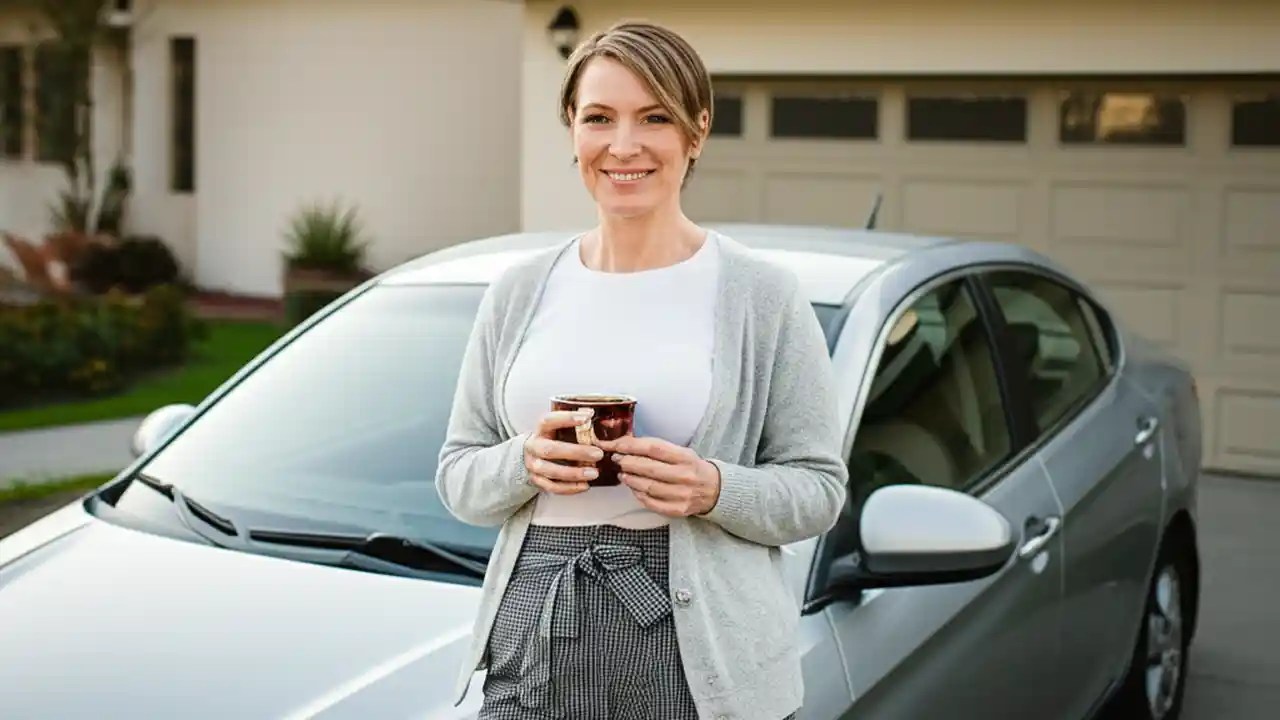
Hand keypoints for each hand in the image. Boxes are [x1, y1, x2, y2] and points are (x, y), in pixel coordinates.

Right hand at [523, 409, 604, 494]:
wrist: (532, 455)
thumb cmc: (552, 439)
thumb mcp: (558, 428)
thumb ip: (573, 423)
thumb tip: (591, 413)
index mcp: (540, 430)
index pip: (549, 421)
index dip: (566, 418)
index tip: (587, 417)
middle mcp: (534, 447)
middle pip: (551, 450)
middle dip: (576, 452)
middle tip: (598, 454)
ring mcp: (534, 465)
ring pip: (551, 471)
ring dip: (574, 473)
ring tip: (594, 473)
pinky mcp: (537, 481)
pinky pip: (553, 487)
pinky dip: (570, 488)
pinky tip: (584, 485)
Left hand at [597, 435, 721, 516]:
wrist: (715, 490)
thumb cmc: (692, 468)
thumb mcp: (682, 452)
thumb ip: (658, 449)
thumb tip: (627, 445)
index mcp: (685, 457)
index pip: (653, 448)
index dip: (631, 446)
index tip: (616, 445)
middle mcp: (684, 476)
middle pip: (648, 468)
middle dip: (627, 462)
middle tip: (616, 459)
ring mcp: (681, 495)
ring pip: (647, 486)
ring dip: (630, 479)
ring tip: (623, 474)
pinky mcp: (677, 510)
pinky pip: (651, 503)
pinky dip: (638, 494)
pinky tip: (634, 488)